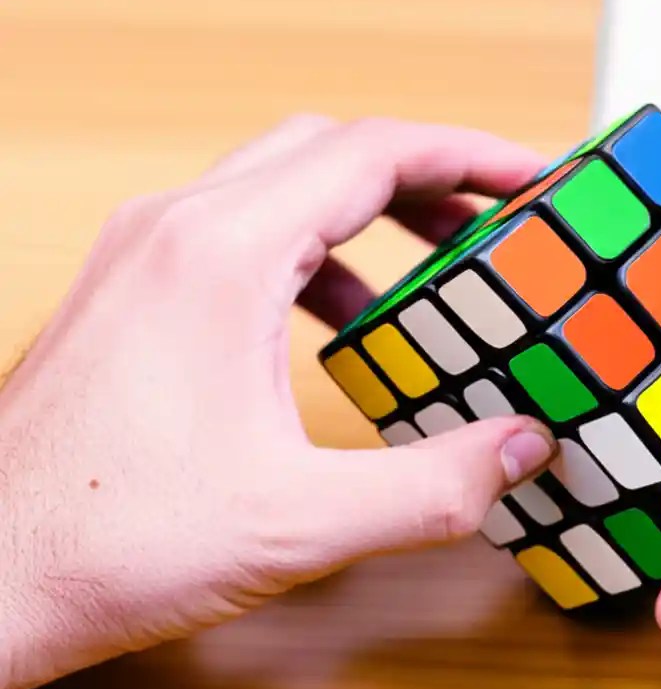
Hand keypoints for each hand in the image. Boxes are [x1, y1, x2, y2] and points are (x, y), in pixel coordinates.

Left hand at [0, 116, 558, 688]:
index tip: (527, 174)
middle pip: (329, 149)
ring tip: (433, 267)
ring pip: (281, 183)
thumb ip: (434, 486)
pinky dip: (312, 253)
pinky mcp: (131, 289)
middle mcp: (174, 230)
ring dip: (367, 213)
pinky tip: (340, 321)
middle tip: (492, 215)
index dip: (468, 154)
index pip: (373, 153)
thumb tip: (521, 449)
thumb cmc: (104, 539)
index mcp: (220, 255)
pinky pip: (241, 231)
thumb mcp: (300, 521)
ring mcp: (143, 254)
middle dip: (426, 175)